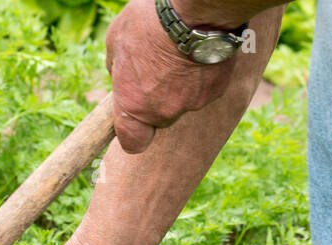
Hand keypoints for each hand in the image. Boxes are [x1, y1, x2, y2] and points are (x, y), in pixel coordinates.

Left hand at [105, 0, 237, 153]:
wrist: (192, 14)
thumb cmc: (149, 24)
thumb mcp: (116, 41)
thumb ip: (117, 67)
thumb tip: (121, 74)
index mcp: (134, 105)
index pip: (132, 142)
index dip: (132, 133)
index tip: (132, 119)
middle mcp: (162, 112)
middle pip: (159, 117)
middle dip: (157, 99)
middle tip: (158, 69)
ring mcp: (191, 104)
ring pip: (183, 102)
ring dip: (180, 84)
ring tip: (179, 53)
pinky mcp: (215, 92)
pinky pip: (204, 88)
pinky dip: (201, 75)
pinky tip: (197, 52)